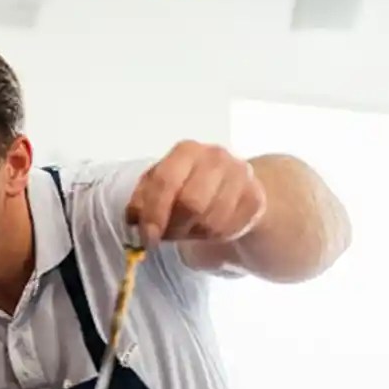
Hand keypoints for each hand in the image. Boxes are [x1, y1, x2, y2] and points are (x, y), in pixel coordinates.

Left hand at [126, 140, 266, 248]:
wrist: (228, 185)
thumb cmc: (184, 186)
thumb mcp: (156, 187)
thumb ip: (141, 201)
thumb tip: (134, 221)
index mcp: (186, 151)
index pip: (165, 182)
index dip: (153, 214)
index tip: (147, 237)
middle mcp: (216, 157)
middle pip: (191, 204)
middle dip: (174, 227)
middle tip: (167, 236)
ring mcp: (240, 176)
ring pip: (211, 221)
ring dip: (192, 234)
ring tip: (187, 229)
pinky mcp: (255, 198)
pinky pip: (229, 229)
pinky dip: (212, 237)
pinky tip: (207, 229)